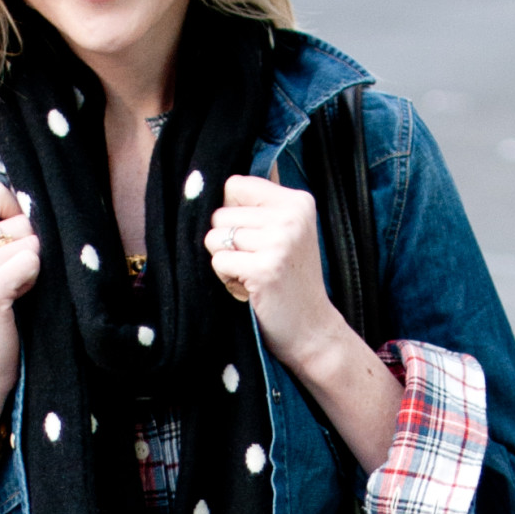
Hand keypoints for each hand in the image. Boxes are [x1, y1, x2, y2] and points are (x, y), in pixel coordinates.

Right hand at [0, 181, 39, 466]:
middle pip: (20, 217)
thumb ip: (0, 231)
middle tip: (12, 280)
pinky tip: (17, 301)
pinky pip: (32, 262)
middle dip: (28, 247)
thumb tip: (42, 196)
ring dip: (33, 268)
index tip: (12, 249)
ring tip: (14, 292)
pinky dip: (33, 281)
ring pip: (31, 241)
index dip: (18, 215)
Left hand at [206, 175, 402, 473]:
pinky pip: (218, 262)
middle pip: (220, 213)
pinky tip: (251, 288)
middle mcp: (292, 216)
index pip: (234, 184)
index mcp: (297, 201)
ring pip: (214, 238)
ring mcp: (280, 242)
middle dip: (228, 242)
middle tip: (256, 262)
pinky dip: (227, 279)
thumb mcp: (284, 234)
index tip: (253, 236)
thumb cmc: (290, 281)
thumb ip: (255, 207)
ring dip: (225, 261)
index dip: (231, 212)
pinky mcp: (266, 268)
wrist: (312, 329)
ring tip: (253, 275)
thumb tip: (202, 184)